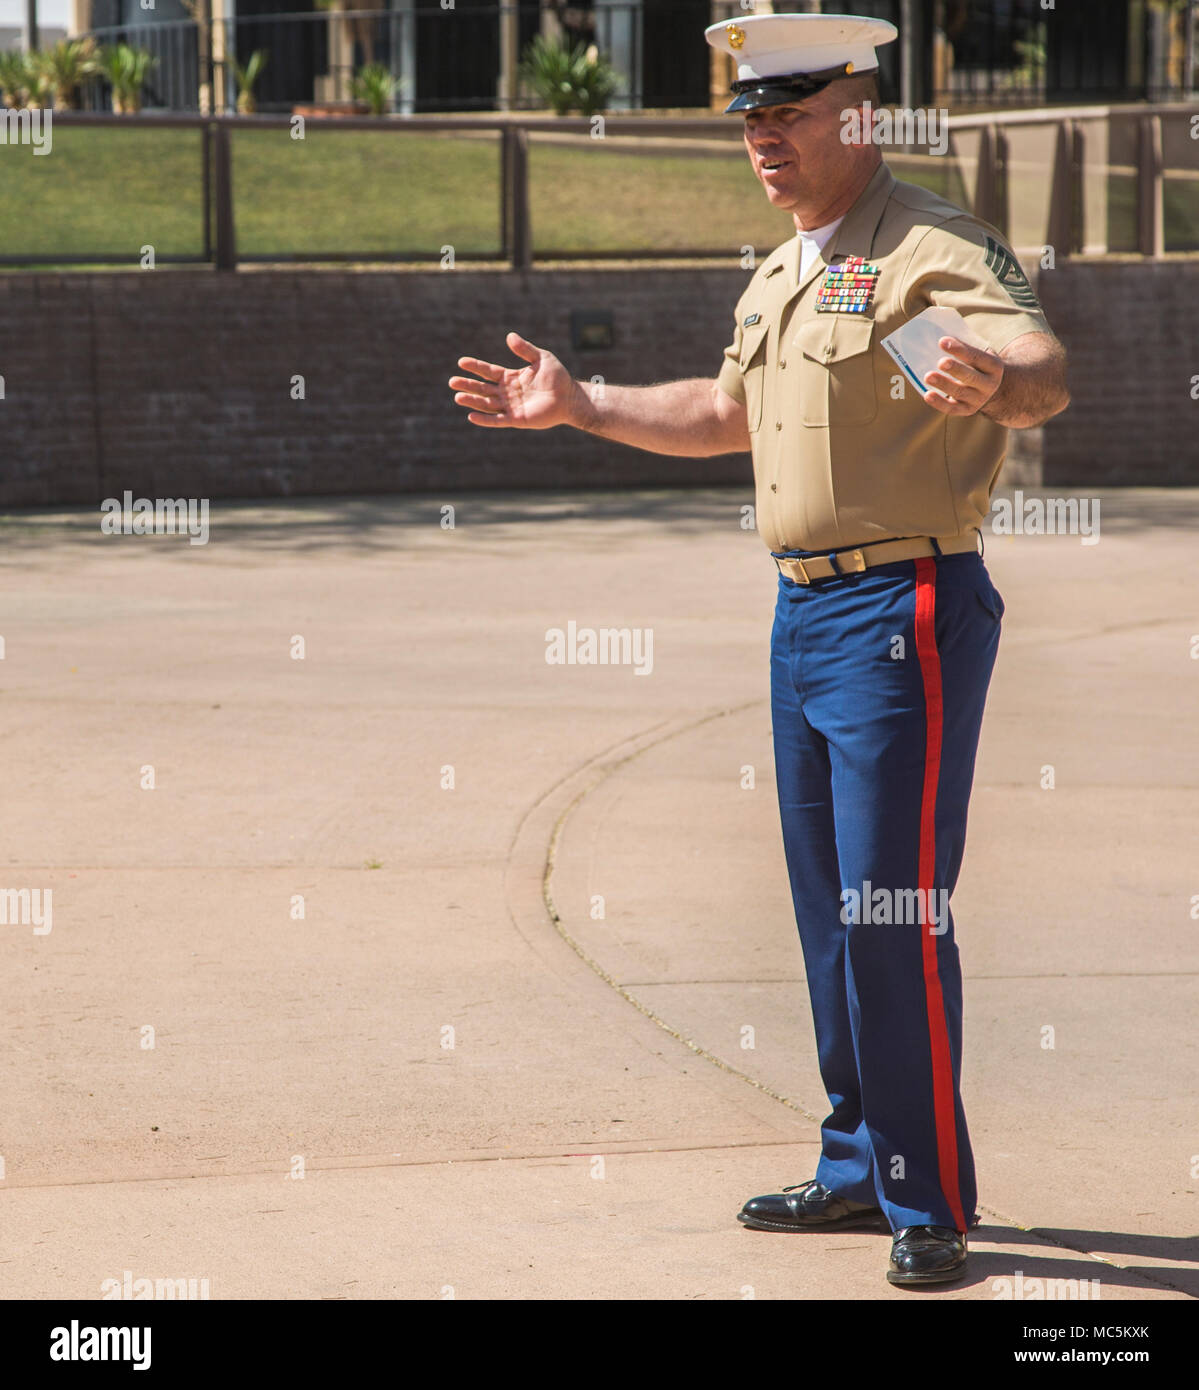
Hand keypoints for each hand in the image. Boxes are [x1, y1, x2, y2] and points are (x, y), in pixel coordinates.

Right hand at [449, 332, 578, 429]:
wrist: (569, 397)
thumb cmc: (557, 377)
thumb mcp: (541, 358)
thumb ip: (525, 349)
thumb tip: (509, 336)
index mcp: (511, 377)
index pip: (488, 371)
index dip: (475, 367)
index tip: (461, 362)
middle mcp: (508, 392)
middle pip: (483, 388)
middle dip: (468, 385)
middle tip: (452, 381)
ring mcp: (511, 407)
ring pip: (487, 404)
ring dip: (472, 401)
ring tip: (458, 396)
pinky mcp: (517, 420)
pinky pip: (497, 420)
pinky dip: (485, 420)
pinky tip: (471, 416)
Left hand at [921, 336, 1004, 417]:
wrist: (990, 388)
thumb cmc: (977, 365)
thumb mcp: (979, 353)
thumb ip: (965, 345)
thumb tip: (940, 330)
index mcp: (994, 366)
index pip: (977, 357)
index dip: (960, 350)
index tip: (942, 342)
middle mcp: (989, 384)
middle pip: (971, 376)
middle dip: (955, 369)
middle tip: (940, 362)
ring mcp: (978, 399)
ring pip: (960, 392)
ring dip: (943, 384)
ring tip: (928, 376)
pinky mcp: (967, 410)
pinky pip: (952, 409)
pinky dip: (939, 402)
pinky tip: (927, 395)